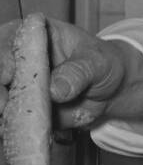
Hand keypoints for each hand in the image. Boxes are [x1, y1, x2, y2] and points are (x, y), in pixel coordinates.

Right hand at [0, 16, 127, 130]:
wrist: (110, 91)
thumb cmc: (101, 64)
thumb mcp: (98, 63)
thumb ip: (77, 72)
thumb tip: (55, 89)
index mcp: (34, 34)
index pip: (9, 37)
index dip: (3, 55)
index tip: (8, 74)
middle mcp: (19, 57)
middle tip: (4, 104)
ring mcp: (17, 83)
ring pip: (0, 94)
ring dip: (1, 107)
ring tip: (10, 118)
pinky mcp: (21, 106)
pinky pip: (8, 116)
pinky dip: (10, 125)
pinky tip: (17, 130)